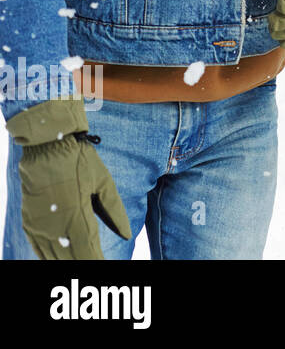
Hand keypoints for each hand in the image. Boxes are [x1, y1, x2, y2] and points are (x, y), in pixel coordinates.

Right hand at [7, 99, 130, 258]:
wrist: (46, 146)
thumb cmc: (79, 161)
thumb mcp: (104, 182)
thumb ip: (114, 212)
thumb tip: (126, 235)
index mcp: (76, 215)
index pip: (88, 252)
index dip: (96, 262)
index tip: (106, 266)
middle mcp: (54, 225)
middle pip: (70, 258)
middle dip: (84, 264)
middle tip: (97, 266)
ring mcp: (38, 225)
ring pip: (52, 257)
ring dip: (66, 263)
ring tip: (82, 265)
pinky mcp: (29, 222)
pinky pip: (38, 248)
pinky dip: (49, 257)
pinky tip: (59, 259)